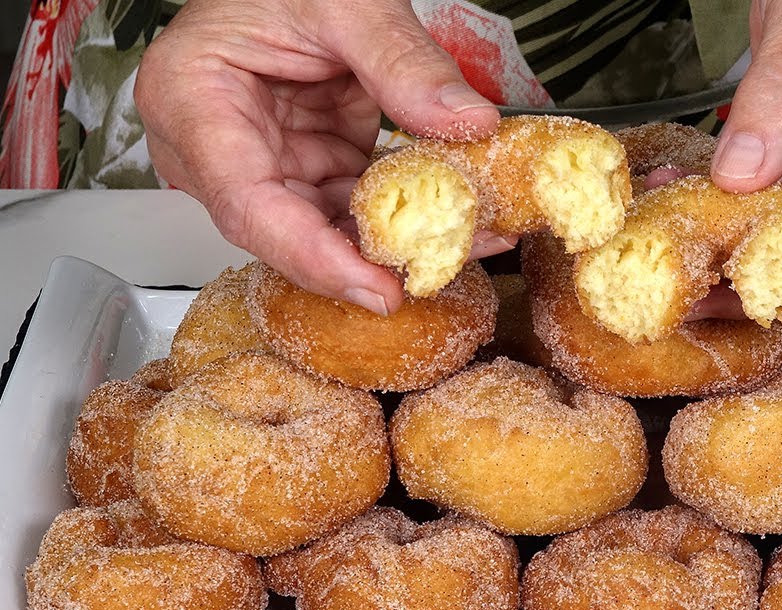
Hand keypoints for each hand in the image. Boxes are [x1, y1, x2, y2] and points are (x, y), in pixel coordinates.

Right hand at [135, 0, 510, 314]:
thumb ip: (403, 62)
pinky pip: (352, 204)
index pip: (249, 209)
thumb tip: (468, 123)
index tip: (379, 290)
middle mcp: (217, 146)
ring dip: (395, 240)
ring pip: (326, 227)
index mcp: (192, 101)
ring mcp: (262, 158)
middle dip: (367, 259)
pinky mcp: (304, 161)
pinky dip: (402, 212)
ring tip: (470, 238)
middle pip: (287, 232)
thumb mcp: (347, 2)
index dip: (315, 260)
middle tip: (443, 268)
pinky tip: (455, 216)